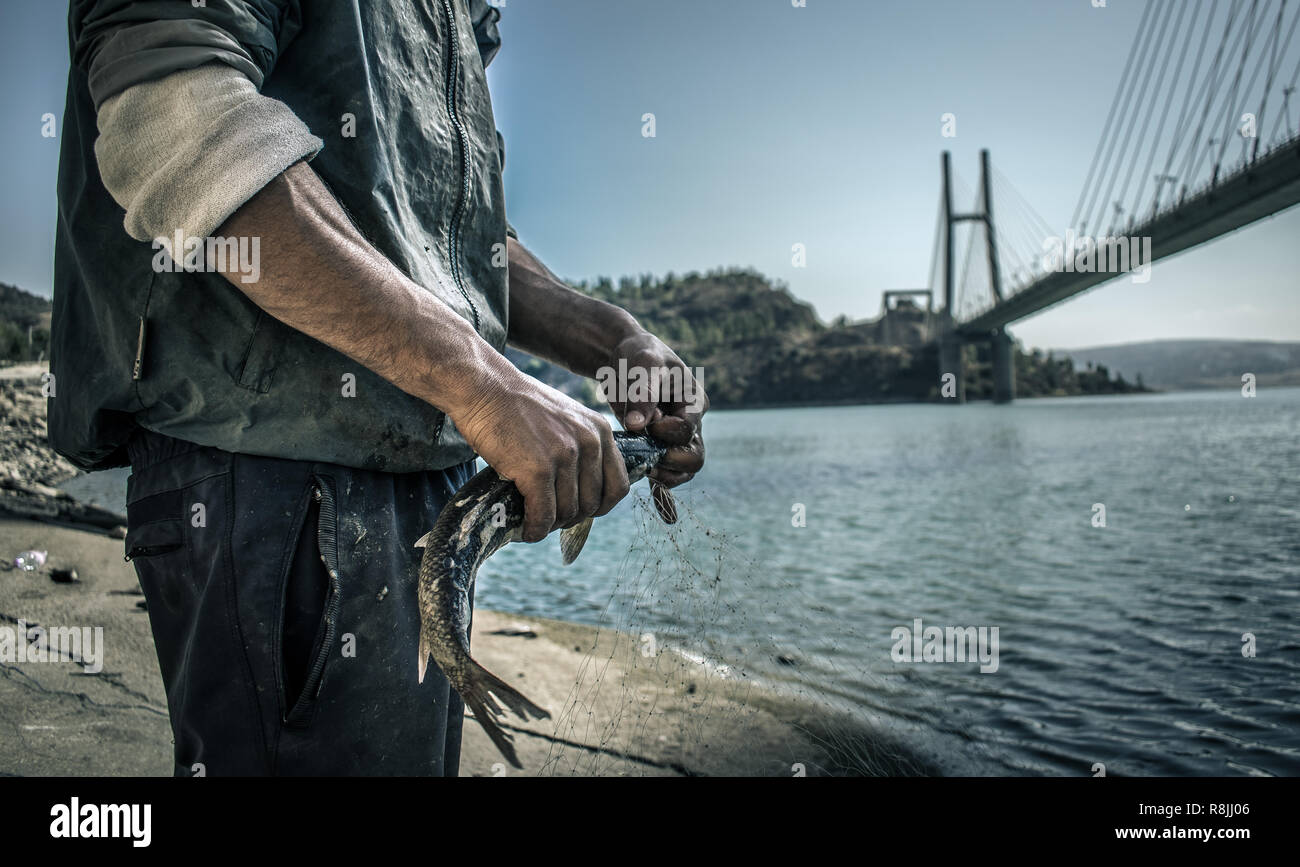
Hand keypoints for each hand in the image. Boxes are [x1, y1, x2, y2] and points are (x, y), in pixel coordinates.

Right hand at [452, 360, 629, 542]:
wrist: (485, 388)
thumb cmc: (517, 405)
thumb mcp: (565, 417)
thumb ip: (581, 445)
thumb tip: (582, 488)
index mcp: (600, 431)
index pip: (618, 485)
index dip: (601, 506)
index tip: (581, 510)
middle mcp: (589, 443)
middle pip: (592, 504)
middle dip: (571, 518)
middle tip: (549, 517)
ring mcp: (564, 456)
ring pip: (568, 512)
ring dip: (550, 525)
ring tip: (534, 522)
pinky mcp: (538, 469)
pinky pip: (543, 514)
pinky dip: (535, 529)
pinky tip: (526, 530)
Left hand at [602, 330, 706, 489]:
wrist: (623, 358)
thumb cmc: (638, 355)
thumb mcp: (642, 365)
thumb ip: (643, 393)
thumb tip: (638, 425)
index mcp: (694, 402)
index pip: (688, 430)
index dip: (668, 432)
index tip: (648, 423)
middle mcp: (689, 424)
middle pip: (694, 457)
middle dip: (671, 461)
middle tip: (649, 458)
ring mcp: (674, 440)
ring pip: (681, 471)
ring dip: (664, 475)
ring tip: (644, 471)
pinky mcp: (656, 448)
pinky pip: (666, 476)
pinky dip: (664, 495)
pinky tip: (665, 516)